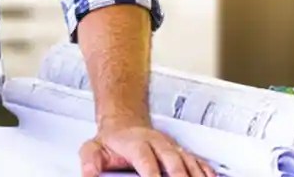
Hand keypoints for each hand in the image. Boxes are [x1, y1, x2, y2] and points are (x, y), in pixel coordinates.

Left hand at [79, 123, 216, 176]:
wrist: (124, 123)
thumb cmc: (111, 142)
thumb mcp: (93, 148)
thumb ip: (89, 161)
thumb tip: (87, 175)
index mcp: (136, 143)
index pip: (146, 159)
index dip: (151, 174)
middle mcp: (158, 144)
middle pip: (173, 161)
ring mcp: (172, 148)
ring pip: (189, 162)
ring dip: (196, 176)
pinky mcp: (181, 153)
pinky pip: (198, 162)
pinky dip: (206, 173)